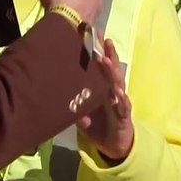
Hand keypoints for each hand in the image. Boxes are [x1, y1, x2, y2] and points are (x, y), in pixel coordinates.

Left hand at [71, 36, 133, 161]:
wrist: (114, 146)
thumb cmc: (97, 124)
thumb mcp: (80, 112)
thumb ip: (72, 102)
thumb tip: (56, 94)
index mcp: (102, 87)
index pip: (102, 65)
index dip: (99, 50)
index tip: (92, 34)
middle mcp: (113, 90)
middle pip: (112, 69)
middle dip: (108, 54)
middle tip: (102, 40)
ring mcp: (120, 102)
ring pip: (118, 84)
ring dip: (112, 72)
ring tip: (106, 60)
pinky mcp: (124, 116)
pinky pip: (123, 106)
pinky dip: (121, 99)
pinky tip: (117, 92)